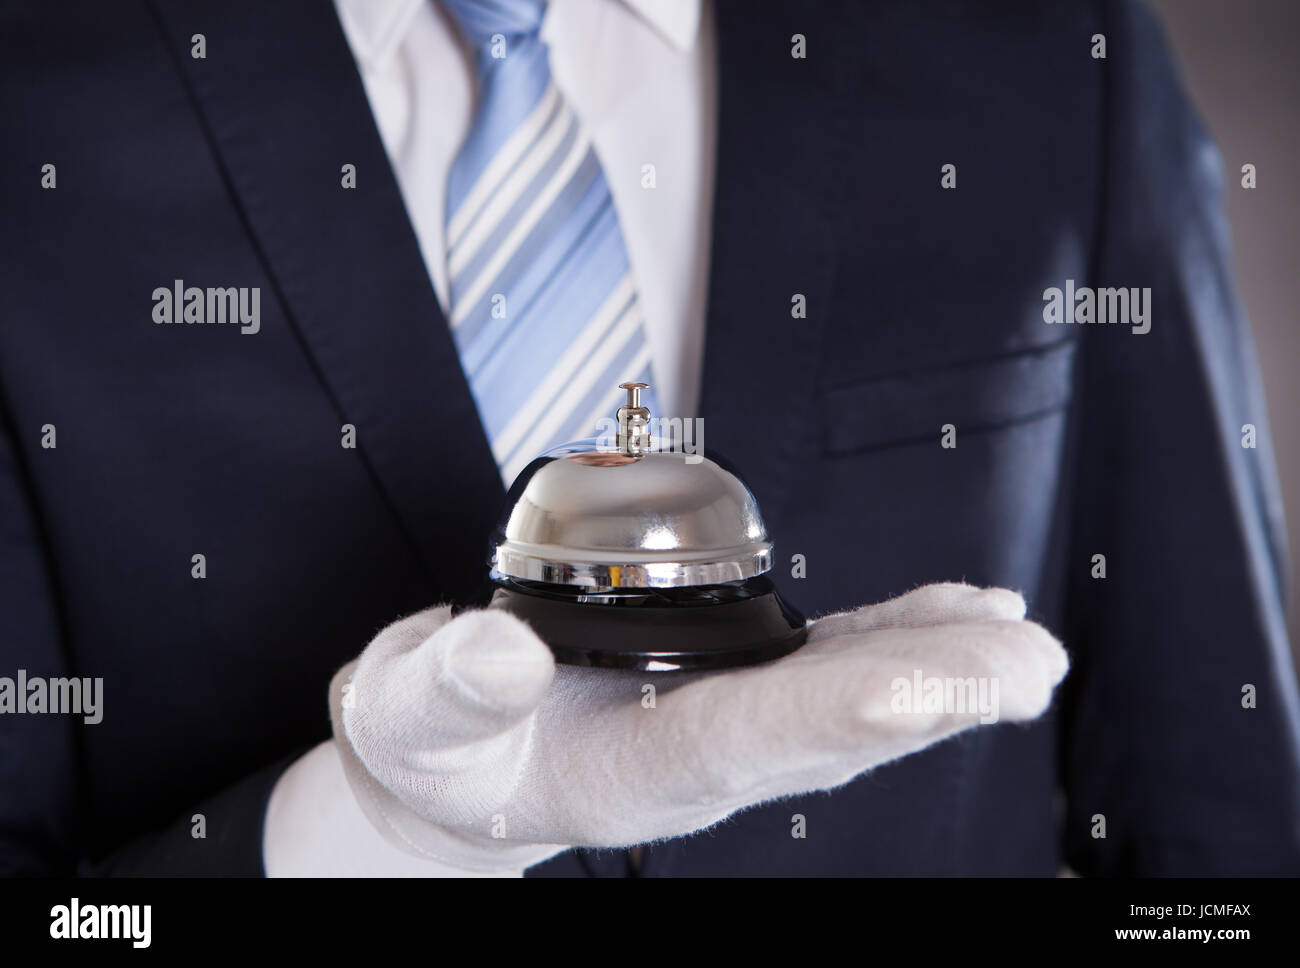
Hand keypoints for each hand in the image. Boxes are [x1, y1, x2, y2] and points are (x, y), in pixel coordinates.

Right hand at [329, 582, 1067, 871]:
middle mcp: (696, 758)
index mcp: (622, 773)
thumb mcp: (408, 717)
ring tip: (1022, 642)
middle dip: (929, 697)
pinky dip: (902, 637)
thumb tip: (502, 647)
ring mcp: (725, 725)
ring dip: (941, 669)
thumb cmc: (434, 747)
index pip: (735, 745)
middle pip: (825, 730)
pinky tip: (964, 619)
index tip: (917, 691)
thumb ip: (447, 690)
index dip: (827, 719)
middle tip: (1024, 664)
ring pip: (846, 699)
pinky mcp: (735, 686)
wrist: (463, 767)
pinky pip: (831, 664)